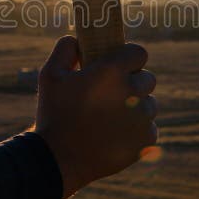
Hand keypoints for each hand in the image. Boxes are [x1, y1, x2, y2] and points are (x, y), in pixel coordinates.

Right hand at [34, 36, 157, 198]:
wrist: (59, 160)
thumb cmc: (53, 114)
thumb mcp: (50, 75)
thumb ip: (65, 49)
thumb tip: (77, 39)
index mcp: (112, 71)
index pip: (139, 52)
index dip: (129, 58)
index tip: (118, 66)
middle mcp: (133, 91)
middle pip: (147, 78)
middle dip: (133, 83)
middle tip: (112, 95)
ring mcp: (142, 117)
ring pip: (149, 104)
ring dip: (136, 107)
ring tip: (111, 117)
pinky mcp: (146, 139)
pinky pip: (149, 127)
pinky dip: (137, 130)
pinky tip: (115, 134)